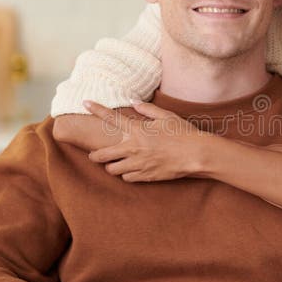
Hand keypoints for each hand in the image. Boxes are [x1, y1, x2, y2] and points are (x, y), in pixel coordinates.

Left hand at [84, 99, 207, 181]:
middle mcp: (133, 148)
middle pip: (102, 155)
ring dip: (111, 166)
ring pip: (112, 169)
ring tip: (115, 163)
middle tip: (95, 155)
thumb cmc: (184, 133)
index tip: (85, 103)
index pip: (110, 117)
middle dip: (94, 155)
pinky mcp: (146, 176)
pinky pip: (127, 178)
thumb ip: (148, 109)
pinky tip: (131, 170)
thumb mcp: (167, 116)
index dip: (96, 109)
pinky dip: (126, 174)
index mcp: (137, 130)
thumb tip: (135, 103)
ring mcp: (138, 164)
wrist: (196, 155)